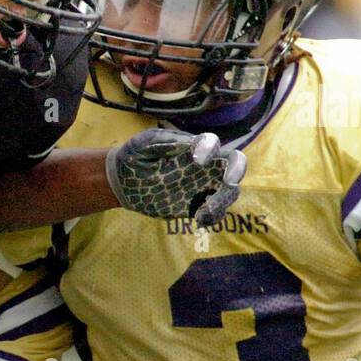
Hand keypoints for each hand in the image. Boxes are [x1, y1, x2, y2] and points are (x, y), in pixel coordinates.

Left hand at [106, 128, 245, 226]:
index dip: (211, 148)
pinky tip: (199, 220)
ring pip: (229, 191)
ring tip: (206, 210)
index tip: (198, 158)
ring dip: (224, 200)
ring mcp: (202, 186)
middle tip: (229, 181)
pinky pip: (215, 213)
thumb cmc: (135, 156)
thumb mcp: (143, 144)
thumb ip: (164, 140)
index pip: (212, 142)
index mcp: (192, 146)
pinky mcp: (196, 205)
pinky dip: (213, 218)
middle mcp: (204, 165)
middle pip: (234, 164)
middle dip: (237, 171)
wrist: (123, 183)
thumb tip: (191, 145)